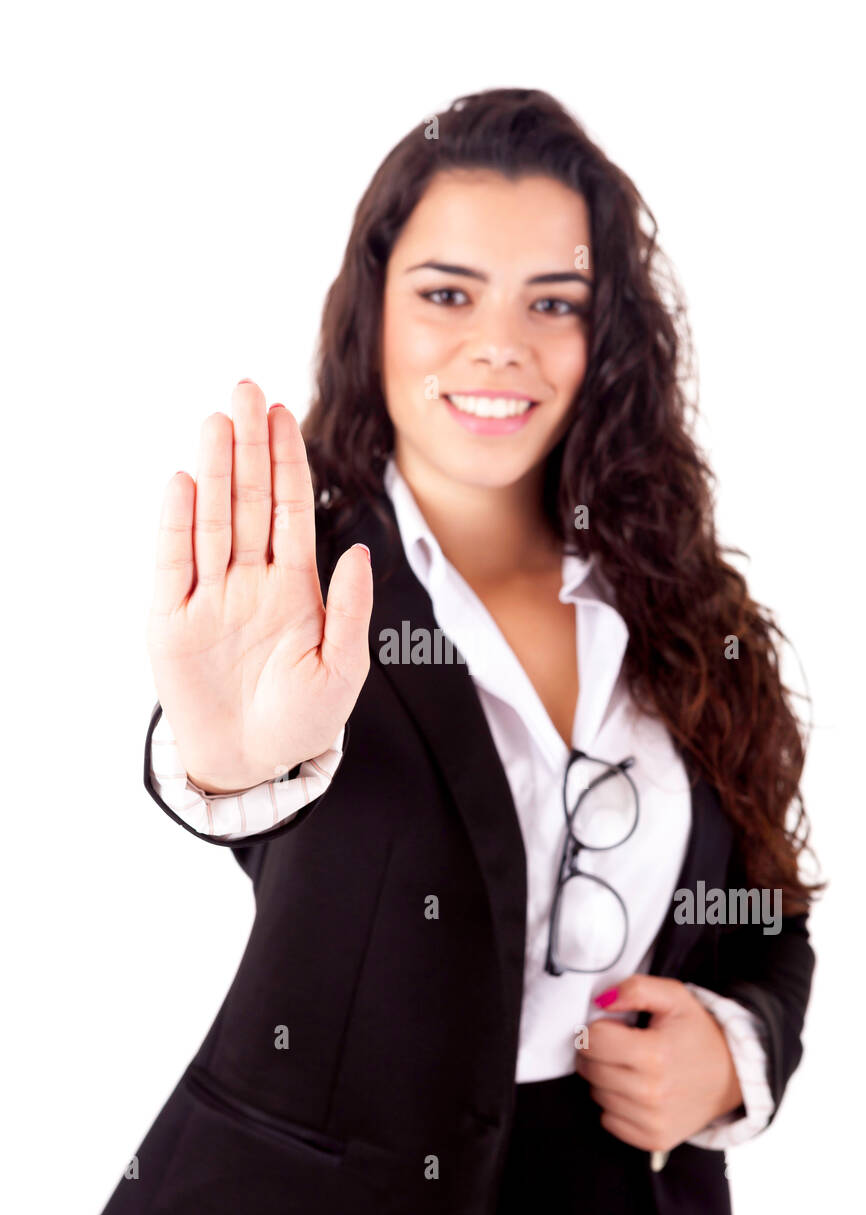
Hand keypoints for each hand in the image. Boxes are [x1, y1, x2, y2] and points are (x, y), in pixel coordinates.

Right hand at [146, 380, 372, 792]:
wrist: (250, 763)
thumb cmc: (301, 721)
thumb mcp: (341, 672)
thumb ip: (349, 612)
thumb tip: (356, 552)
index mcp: (295, 587)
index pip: (290, 511)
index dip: (287, 463)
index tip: (283, 414)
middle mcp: (250, 580)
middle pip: (248, 501)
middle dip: (247, 446)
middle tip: (245, 388)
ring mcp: (208, 596)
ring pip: (211, 520)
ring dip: (213, 470)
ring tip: (216, 421)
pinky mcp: (171, 620)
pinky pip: (173, 564)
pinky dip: (176, 524)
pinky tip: (183, 481)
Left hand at [574, 974, 743, 1150]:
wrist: (732, 1077)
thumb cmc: (698, 1034)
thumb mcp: (674, 997)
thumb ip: (635, 989)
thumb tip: (601, 1001)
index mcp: (654, 1054)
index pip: (592, 1040)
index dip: (599, 1028)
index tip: (617, 1028)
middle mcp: (651, 1092)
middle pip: (589, 1068)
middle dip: (598, 1053)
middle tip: (623, 1047)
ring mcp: (651, 1120)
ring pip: (595, 1093)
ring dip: (606, 1079)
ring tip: (634, 1069)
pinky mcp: (652, 1139)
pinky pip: (608, 1120)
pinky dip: (616, 1105)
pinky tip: (638, 1092)